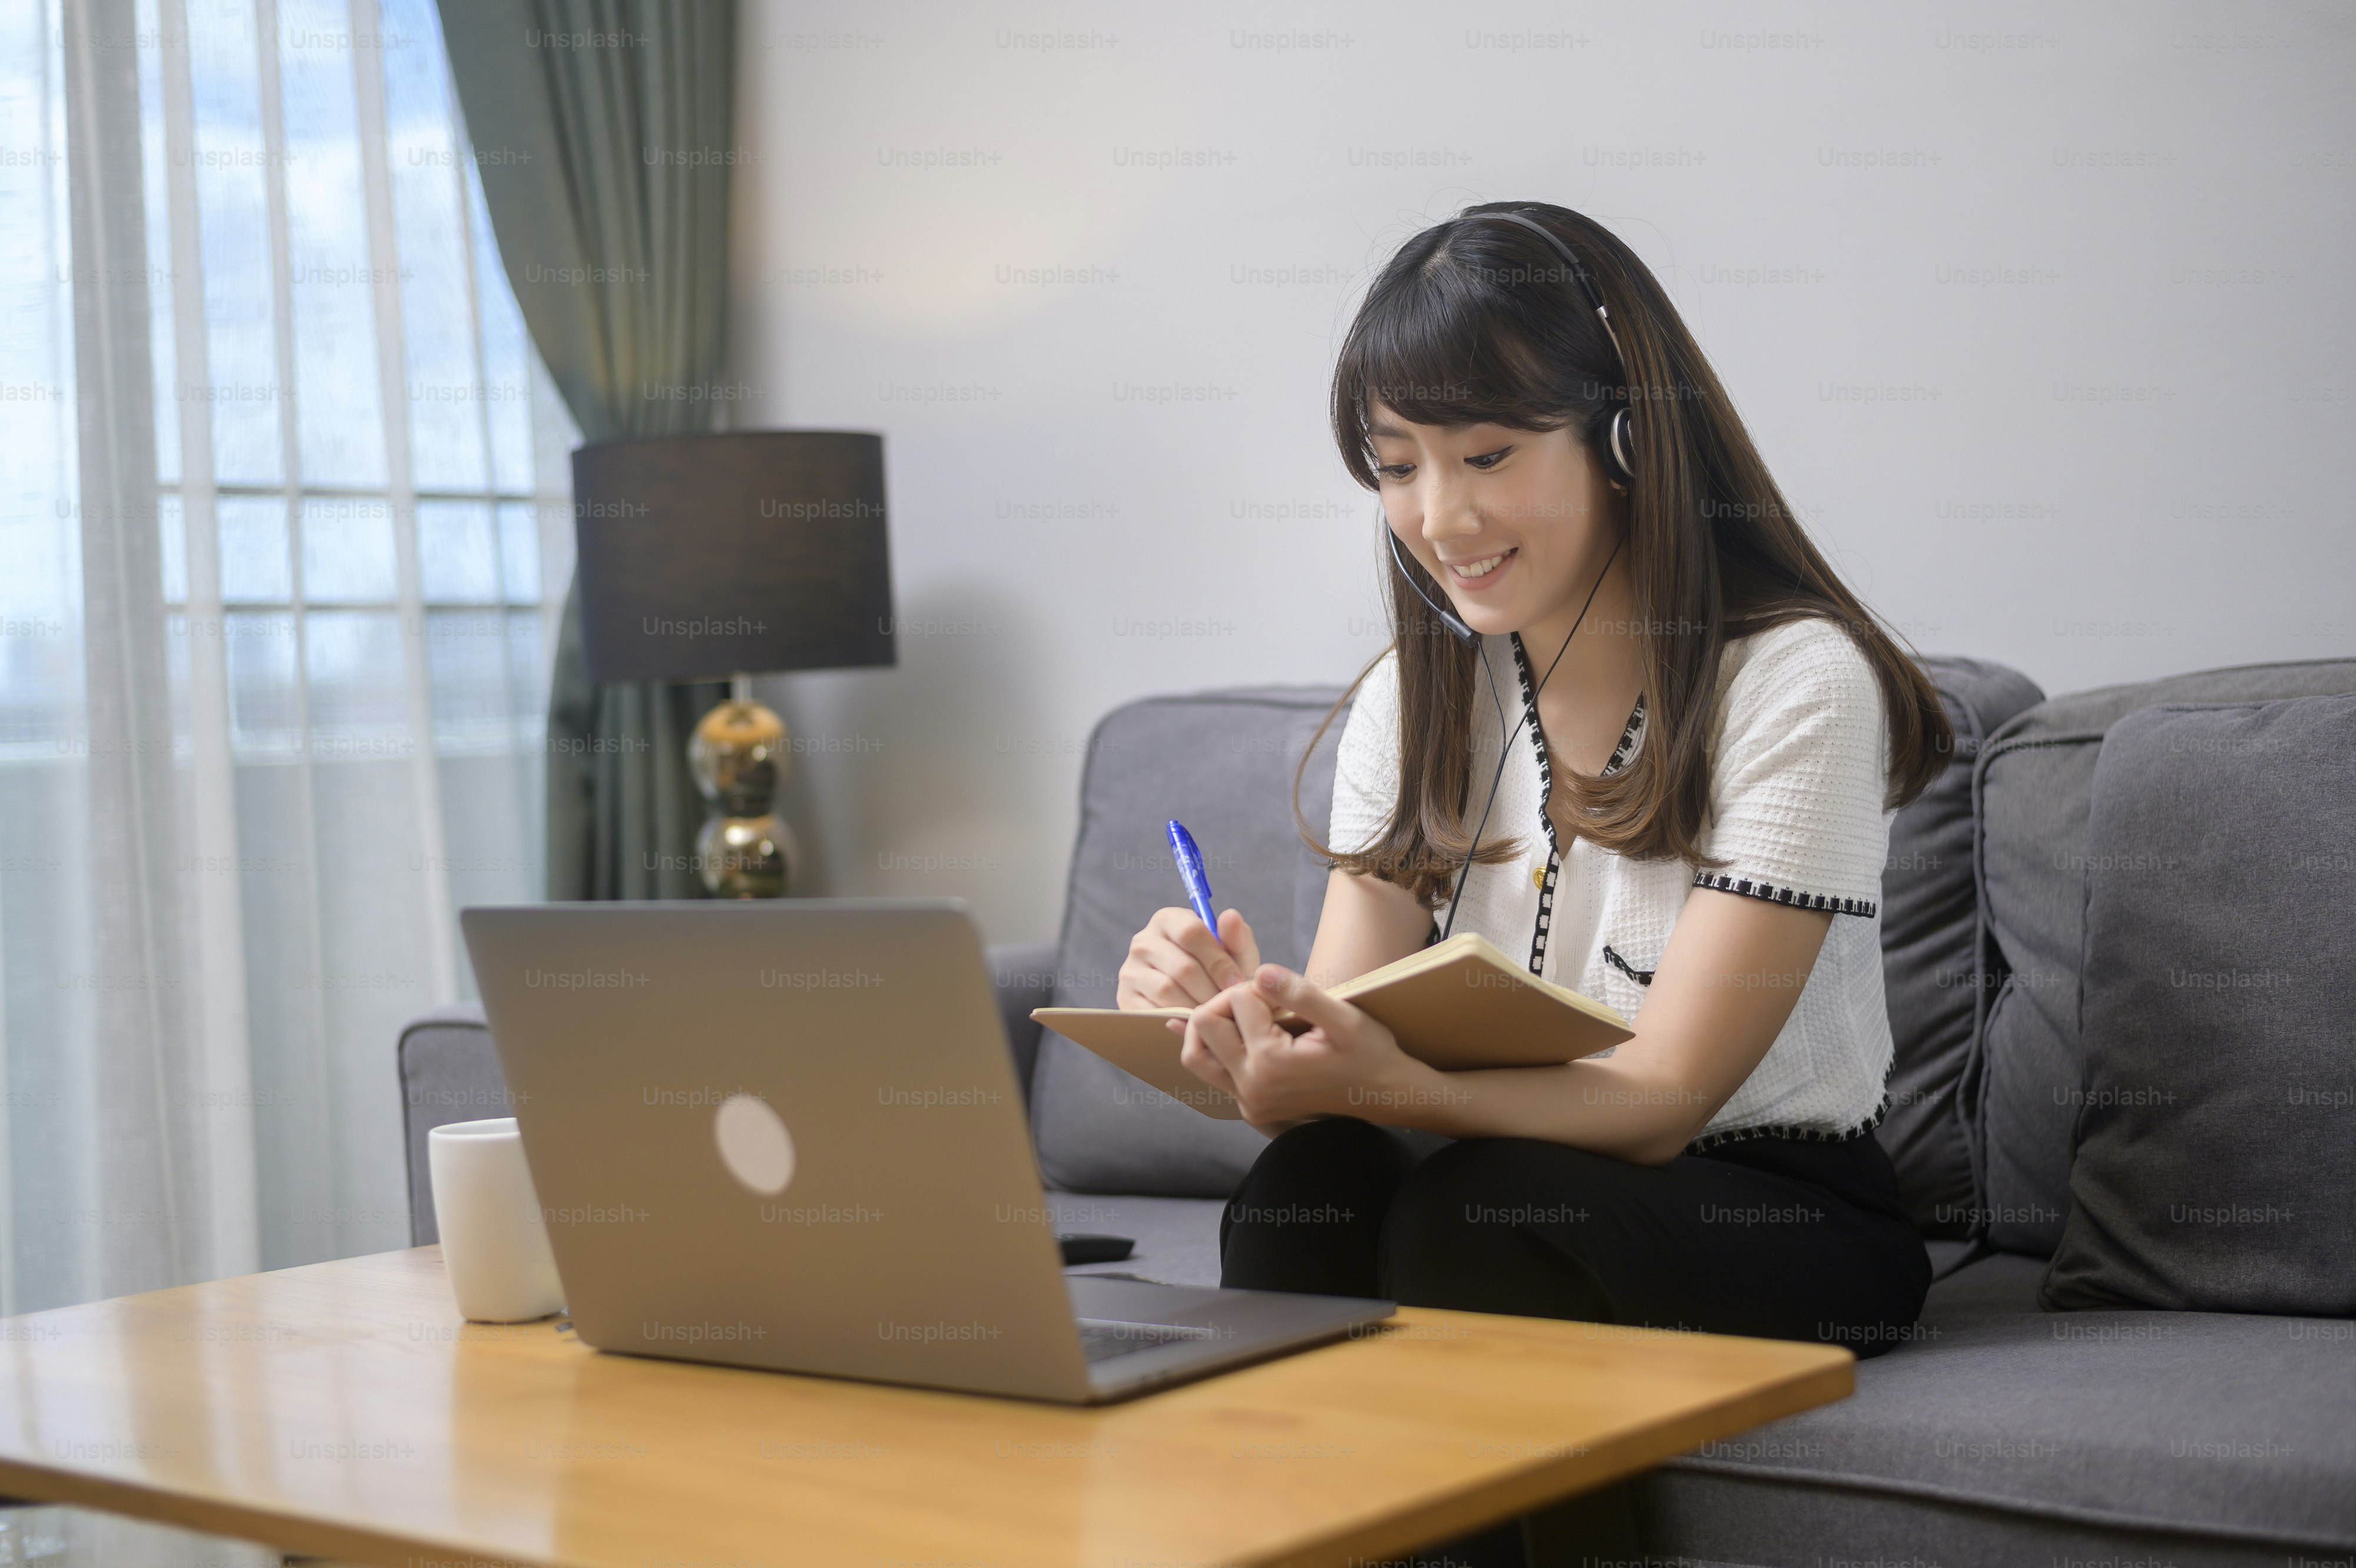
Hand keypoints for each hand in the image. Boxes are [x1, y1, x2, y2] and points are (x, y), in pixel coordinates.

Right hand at [1116, 907, 1261, 1009]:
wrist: (1194, 998)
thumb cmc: (1218, 971)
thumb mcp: (1234, 953)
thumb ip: (1237, 936)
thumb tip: (1230, 916)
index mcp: (1168, 920)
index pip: (1191, 932)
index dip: (1218, 960)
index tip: (1235, 982)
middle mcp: (1143, 941)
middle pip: (1182, 966)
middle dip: (1210, 989)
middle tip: (1225, 1004)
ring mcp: (1130, 970)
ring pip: (1167, 990)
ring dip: (1195, 1006)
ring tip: (1212, 1012)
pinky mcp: (1125, 998)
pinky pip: (1153, 1011)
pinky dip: (1177, 1020)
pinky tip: (1192, 1022)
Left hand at [1175, 964, 1422, 1133]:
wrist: (1384, 1094)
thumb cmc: (1370, 1053)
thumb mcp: (1345, 1019)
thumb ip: (1300, 994)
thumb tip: (1260, 972)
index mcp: (1271, 1062)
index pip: (1235, 1000)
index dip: (1255, 985)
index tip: (1281, 991)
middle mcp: (1251, 1086)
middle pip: (1202, 1027)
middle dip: (1224, 1002)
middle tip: (1257, 1000)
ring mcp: (1248, 1102)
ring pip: (1197, 1056)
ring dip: (1211, 1028)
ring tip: (1241, 1014)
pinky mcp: (1250, 1108)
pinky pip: (1213, 1074)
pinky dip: (1217, 1049)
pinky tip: (1236, 1032)